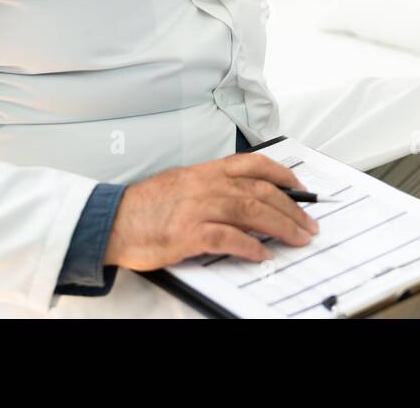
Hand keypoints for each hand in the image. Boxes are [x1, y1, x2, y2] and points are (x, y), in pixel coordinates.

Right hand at [104, 153, 320, 270]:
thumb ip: (213, 187)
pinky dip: (251, 247)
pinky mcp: (189, 233)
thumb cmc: (145, 206)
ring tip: (298, 238)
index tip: (301, 188)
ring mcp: (198, 208)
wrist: (111, 221)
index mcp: (206, 171)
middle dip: (291, 208)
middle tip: (308, 224)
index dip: (283, 175)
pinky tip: (264, 255)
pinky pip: (229, 239)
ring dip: (282, 226)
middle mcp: (206, 185)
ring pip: (252, 211)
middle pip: (261, 191)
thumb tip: (246, 198)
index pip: (254, 165)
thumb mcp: (183, 184)